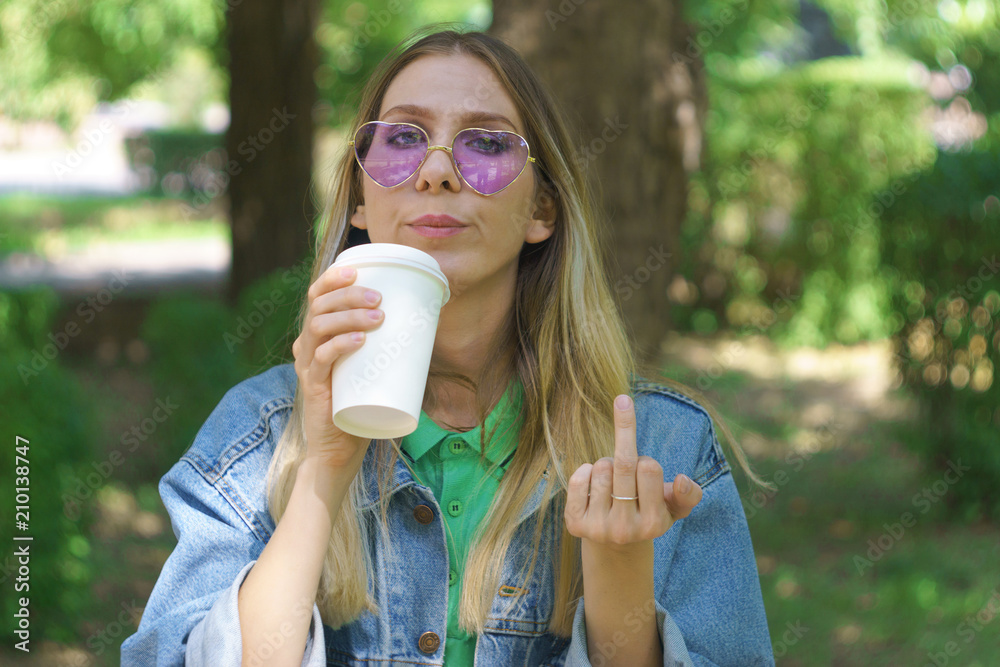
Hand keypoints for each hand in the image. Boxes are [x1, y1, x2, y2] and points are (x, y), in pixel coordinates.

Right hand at [291, 264, 383, 469]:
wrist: (341, 448)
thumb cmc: (361, 402)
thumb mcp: (372, 366)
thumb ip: (389, 344)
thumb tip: (428, 320)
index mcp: (318, 334)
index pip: (317, 296)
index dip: (332, 278)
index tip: (357, 270)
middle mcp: (307, 345)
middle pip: (319, 306)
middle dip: (349, 295)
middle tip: (379, 299)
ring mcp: (308, 365)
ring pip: (320, 327)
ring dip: (350, 315)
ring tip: (378, 316)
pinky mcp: (313, 386)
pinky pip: (322, 358)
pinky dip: (340, 345)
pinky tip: (359, 339)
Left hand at [564, 394, 702, 549]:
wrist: (615, 547)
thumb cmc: (649, 514)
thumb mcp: (675, 508)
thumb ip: (689, 495)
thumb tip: (682, 480)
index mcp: (654, 523)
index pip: (649, 467)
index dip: (646, 461)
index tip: (644, 467)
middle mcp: (626, 529)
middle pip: (623, 464)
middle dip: (623, 439)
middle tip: (622, 419)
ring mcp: (599, 528)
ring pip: (601, 468)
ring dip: (606, 463)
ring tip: (612, 480)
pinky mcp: (576, 524)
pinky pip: (578, 479)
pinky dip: (585, 470)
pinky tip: (593, 483)